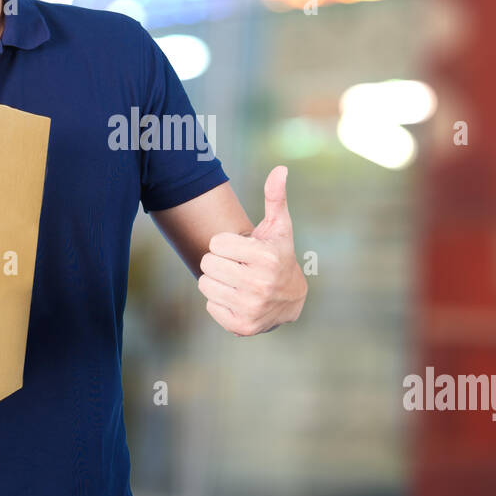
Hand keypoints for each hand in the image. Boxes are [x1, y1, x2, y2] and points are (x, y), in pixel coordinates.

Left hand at [199, 165, 307, 335]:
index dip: (226, 245)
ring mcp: (252, 307)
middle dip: (219, 262)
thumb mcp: (279, 228)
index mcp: (266, 257)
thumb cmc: (279, 256)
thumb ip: (275, 197)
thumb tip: (279, 168)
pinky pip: (210, 306)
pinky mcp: (243, 326)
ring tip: (236, 281)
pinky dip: (219, 302)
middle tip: (237, 266)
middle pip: (208, 263)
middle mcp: (260, 284)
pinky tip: (237, 298)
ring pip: (205, 284)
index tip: (242, 250)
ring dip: (217, 281)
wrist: (291, 300)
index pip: (216, 243)